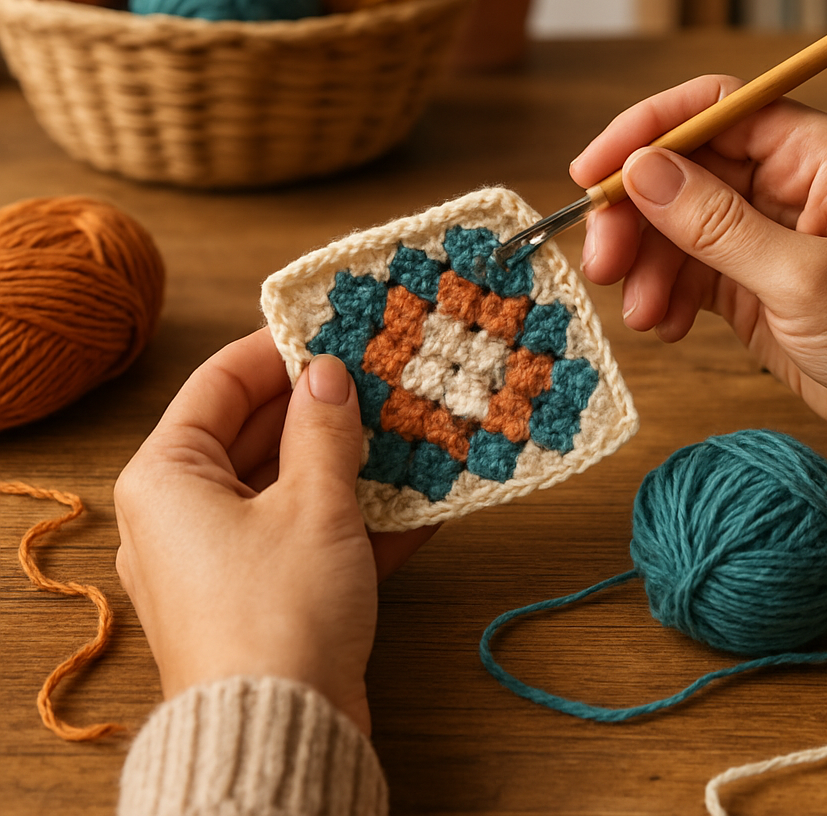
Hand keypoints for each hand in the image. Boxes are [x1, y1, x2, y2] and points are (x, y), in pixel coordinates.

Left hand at [114, 328, 435, 736]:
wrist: (284, 736)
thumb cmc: (279, 611)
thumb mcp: (312, 504)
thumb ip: (323, 429)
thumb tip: (328, 374)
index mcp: (167, 478)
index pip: (218, 384)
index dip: (275, 350)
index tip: (327, 329)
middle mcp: (182, 514)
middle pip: (256, 434)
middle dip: (323, 408)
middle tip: (379, 375)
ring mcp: (223, 557)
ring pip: (289, 485)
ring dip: (350, 461)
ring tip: (408, 425)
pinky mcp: (264, 594)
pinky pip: (308, 534)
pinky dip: (357, 516)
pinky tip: (420, 498)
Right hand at [571, 75, 826, 468]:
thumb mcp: (803, 278)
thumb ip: (715, 224)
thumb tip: (639, 172)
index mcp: (814, 153)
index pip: (713, 108)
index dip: (644, 131)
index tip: (592, 173)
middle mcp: (786, 182)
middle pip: (681, 171)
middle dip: (634, 216)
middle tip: (602, 263)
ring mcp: (766, 232)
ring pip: (676, 225)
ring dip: (646, 266)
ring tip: (644, 315)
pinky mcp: (753, 280)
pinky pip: (689, 270)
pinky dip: (667, 295)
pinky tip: (667, 327)